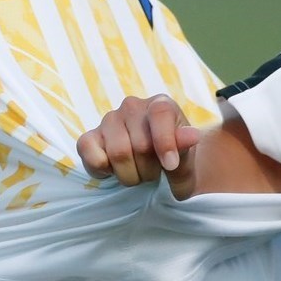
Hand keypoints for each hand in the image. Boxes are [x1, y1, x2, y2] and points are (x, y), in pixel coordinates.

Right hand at [77, 94, 201, 196]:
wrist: (152, 171)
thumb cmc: (173, 163)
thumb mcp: (186, 160)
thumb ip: (185, 147)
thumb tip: (192, 135)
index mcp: (160, 105)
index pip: (160, 114)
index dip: (165, 143)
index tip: (170, 166)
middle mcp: (132, 106)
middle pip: (140, 144)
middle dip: (149, 170)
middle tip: (153, 175)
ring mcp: (109, 120)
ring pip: (118, 153)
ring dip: (130, 175)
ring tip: (137, 174)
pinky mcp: (89, 137)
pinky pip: (92, 155)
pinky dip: (104, 171)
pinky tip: (114, 171)